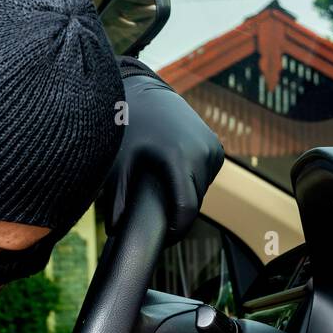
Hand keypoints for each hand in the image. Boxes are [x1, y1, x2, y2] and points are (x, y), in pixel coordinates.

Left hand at [103, 58, 224, 244]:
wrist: (145, 94)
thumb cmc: (128, 129)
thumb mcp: (118, 165)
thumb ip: (117, 201)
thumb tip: (115, 232)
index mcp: (179, 158)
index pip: (186, 210)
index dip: (176, 230)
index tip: (163, 238)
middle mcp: (202, 152)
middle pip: (195, 202)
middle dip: (178, 214)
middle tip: (157, 218)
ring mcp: (213, 148)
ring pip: (202, 190)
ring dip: (187, 197)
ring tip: (164, 194)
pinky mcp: (217, 146)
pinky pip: (206, 176)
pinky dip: (193, 181)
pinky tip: (176, 176)